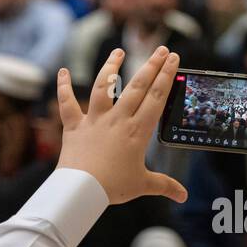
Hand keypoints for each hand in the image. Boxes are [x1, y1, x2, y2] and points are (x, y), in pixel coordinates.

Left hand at [55, 47, 187, 204]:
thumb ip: (164, 186)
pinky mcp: (74, 126)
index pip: (156, 97)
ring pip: (104, 86)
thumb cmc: (112, 187)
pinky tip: (63, 71)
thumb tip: (183, 196)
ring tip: (118, 51)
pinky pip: (67, 103)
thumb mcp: (143, 185)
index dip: (167, 76)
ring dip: (111, 66)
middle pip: (137, 86)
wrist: (81, 190)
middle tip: (160, 49)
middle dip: (151, 66)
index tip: (174, 59)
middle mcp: (118, 119)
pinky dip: (63, 87)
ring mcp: (95, 120)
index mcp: (138, 131)